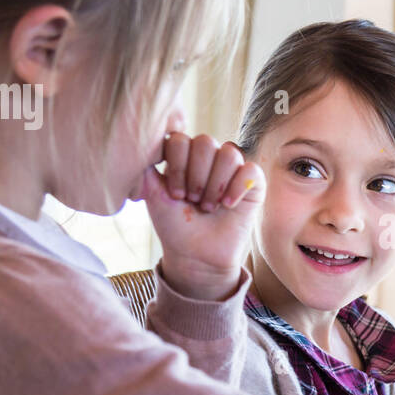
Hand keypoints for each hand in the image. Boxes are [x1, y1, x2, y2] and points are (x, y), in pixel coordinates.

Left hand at [143, 133, 264, 299]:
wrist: (197, 256)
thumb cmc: (175, 226)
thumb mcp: (154, 196)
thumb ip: (147, 168)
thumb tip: (142, 144)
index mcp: (184, 156)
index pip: (180, 139)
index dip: (177, 166)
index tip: (174, 194)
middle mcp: (209, 157)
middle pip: (205, 142)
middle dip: (196, 176)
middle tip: (192, 200)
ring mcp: (232, 169)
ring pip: (229, 153)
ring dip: (215, 184)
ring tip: (208, 207)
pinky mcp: (253, 183)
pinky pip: (250, 170)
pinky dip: (237, 188)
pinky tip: (228, 206)